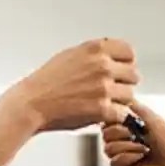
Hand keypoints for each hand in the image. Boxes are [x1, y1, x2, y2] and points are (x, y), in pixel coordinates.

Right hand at [15, 38, 139, 131]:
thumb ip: (93, 54)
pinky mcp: (103, 109)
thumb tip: (111, 55)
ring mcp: (104, 87)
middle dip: (123, 84)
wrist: (31, 103)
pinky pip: (123, 113)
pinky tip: (103, 115)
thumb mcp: (70, 55)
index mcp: (95, 49)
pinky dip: (115, 117)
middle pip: (132, 74)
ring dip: (119, 101)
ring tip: (103, 104)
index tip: (120, 71)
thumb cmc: (46, 82)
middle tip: (110, 91)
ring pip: (129, 95)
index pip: (129, 52)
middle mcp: (102, 65)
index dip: (126, 64)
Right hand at [101, 99, 164, 165]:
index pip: (110, 120)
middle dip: (119, 131)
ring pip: (107, 147)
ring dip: (127, 145)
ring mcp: (121, 158)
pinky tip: (141, 158)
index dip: (115, 118)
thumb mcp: (154, 121)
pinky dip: (128, 157)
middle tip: (135, 134)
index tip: (127, 118)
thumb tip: (122, 97)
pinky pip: (113, 161)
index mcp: (130, 130)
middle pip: (105, 133)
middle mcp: (123, 143)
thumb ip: (138, 108)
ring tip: (144, 149)